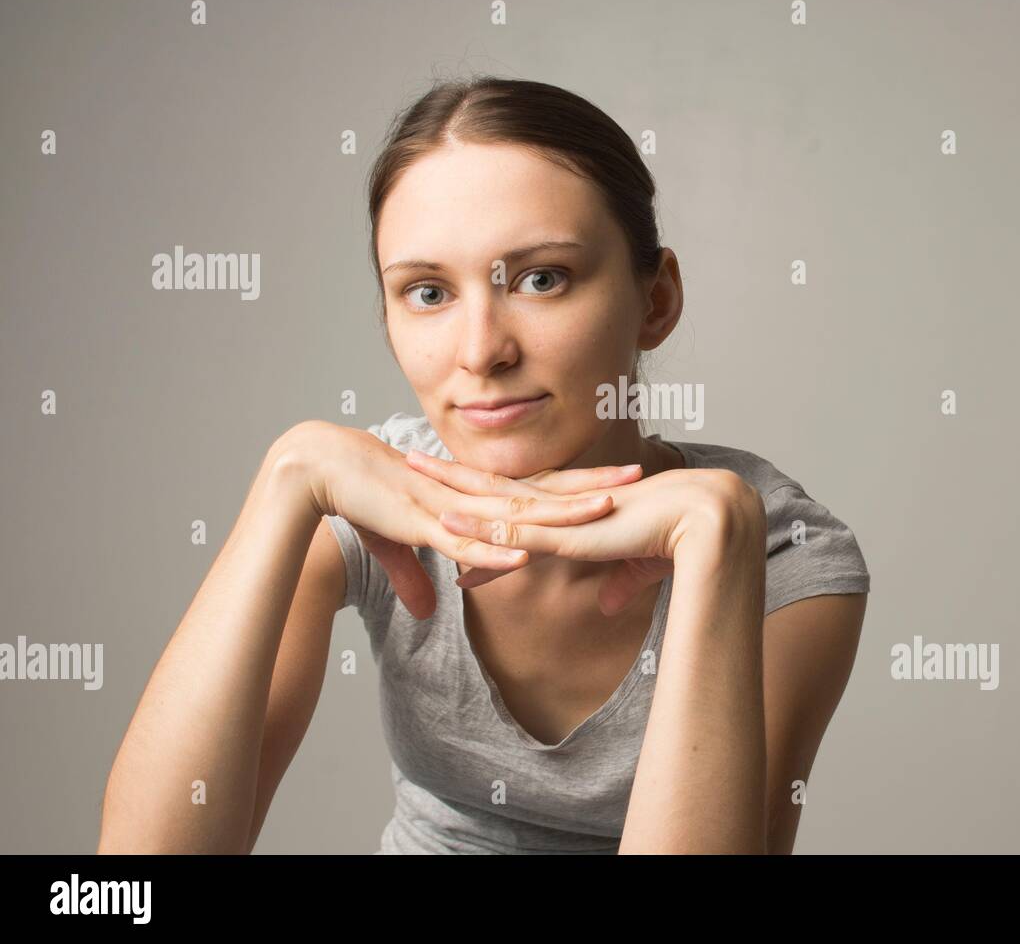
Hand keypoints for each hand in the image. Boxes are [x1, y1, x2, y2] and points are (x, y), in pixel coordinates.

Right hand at [280, 420, 645, 618]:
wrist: (318, 469)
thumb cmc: (361, 498)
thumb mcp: (395, 543)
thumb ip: (416, 575)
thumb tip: (426, 611)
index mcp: (471, 493)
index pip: (536, 487)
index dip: (577, 483)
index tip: (618, 479)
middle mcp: (470, 494)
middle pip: (541, 491)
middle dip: (590, 486)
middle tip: (639, 477)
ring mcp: (449, 506)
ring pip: (515, 513)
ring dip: (559, 514)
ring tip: (601, 512)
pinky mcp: (420, 524)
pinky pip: (465, 543)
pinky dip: (495, 550)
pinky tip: (526, 555)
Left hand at [405, 453, 762, 615]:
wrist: (701, 522)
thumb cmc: (678, 539)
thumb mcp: (638, 566)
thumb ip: (619, 582)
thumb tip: (605, 603)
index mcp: (574, 508)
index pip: (519, 504)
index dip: (484, 499)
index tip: (453, 494)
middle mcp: (559, 503)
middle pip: (493, 488)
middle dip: (451, 476)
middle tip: (411, 460)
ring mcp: (558, 515)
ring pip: (491, 498)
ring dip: (448, 486)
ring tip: (409, 471)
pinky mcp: (564, 532)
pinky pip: (511, 528)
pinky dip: (476, 524)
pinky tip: (445, 521)